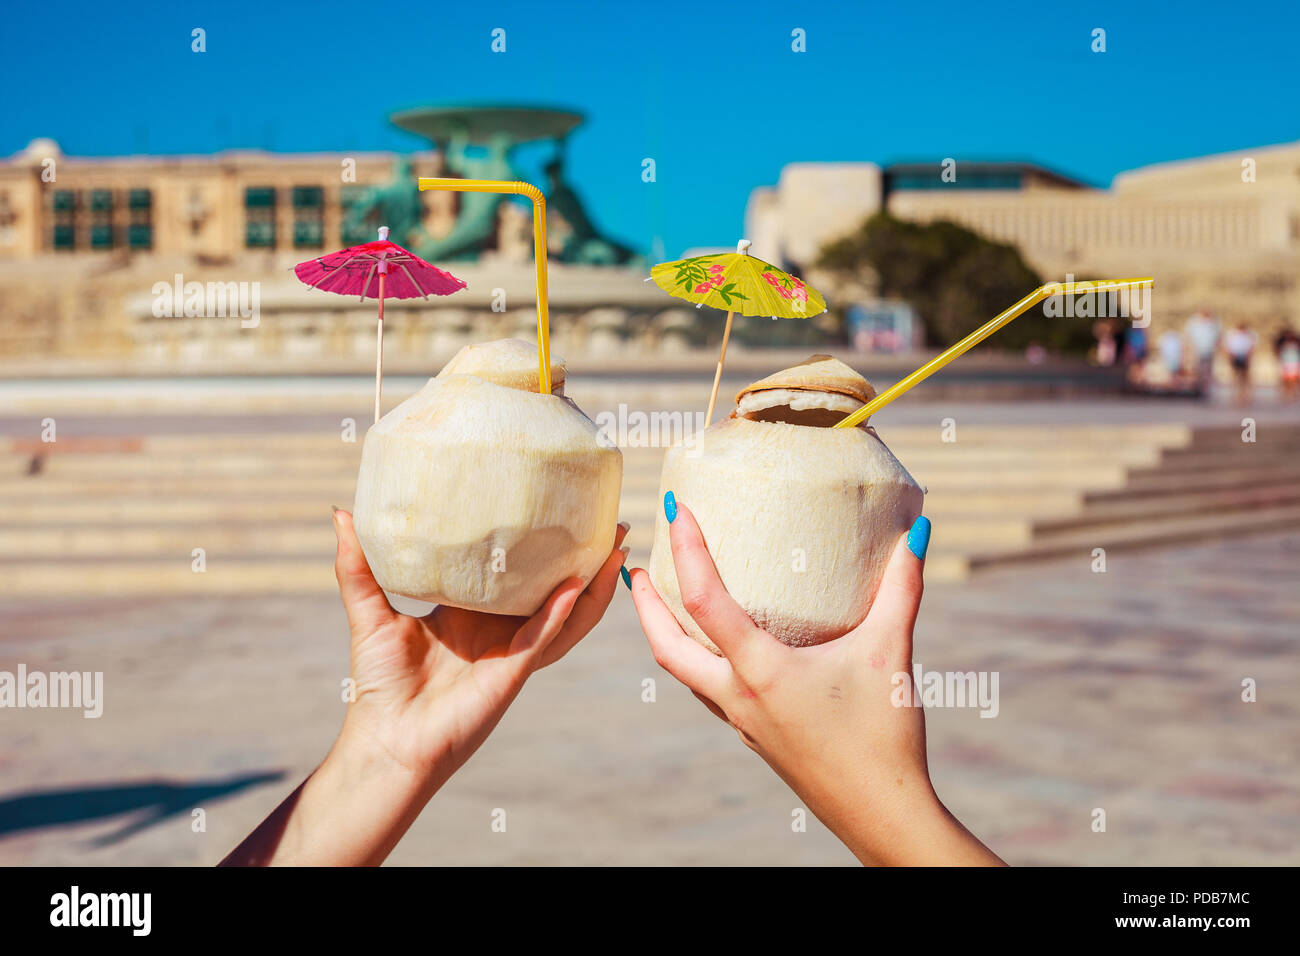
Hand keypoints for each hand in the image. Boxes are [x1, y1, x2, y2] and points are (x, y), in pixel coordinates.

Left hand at [222, 510, 627, 865]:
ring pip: (567, 615)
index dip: (541, 544)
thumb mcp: (369, 611)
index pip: (516, 573)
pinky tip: (579, 585)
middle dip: (586, 560)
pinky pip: (545, 638)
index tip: (559, 508)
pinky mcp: (512, 673)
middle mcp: (500, 630)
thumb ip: (358, 564)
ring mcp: (512, 652)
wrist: (386, 740)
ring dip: (593, 586)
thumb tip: (341, 511)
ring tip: (614, 551)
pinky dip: (563, 613)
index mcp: (473, 614)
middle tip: (610, 523)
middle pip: (556, 589)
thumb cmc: (379, 685)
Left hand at [628, 500, 1000, 865]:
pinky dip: (697, 661)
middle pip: (666, 648)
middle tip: (635, 568)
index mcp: (761, 672)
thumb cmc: (885, 737)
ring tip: (664, 601)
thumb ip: (903, 589)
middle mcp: (738, 697)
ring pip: (683, 674)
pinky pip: (710, 691)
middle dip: (644, 607)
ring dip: (664, 635)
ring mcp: (742, 721)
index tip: (675, 511)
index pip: (704, 600)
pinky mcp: (756, 737)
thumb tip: (920, 532)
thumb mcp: (891, 653)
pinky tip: (724, 649)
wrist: (882, 816)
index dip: (686, 550)